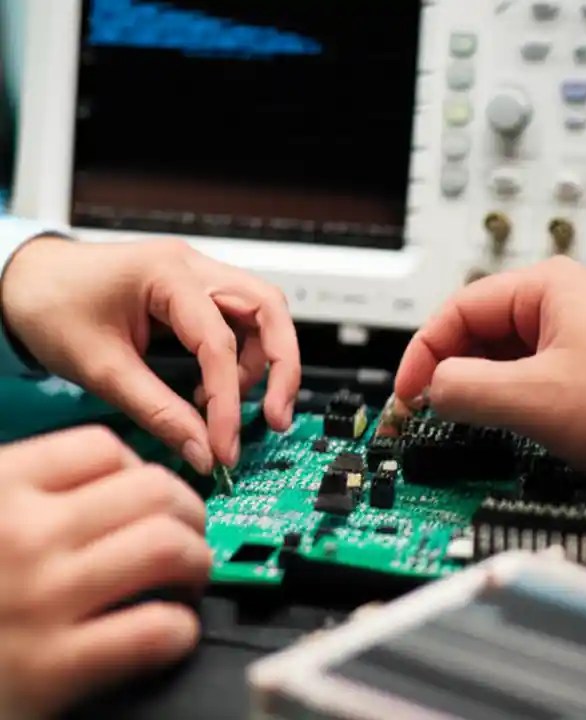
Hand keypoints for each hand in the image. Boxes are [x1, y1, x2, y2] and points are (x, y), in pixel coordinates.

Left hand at [0, 237, 300, 472]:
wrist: (22, 281)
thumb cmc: (50, 306)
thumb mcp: (101, 368)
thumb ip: (157, 411)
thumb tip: (200, 449)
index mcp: (167, 275)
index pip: (219, 344)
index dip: (228, 401)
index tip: (225, 444)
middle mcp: (193, 268)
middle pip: (270, 310)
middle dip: (281, 367)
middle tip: (277, 415)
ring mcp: (198, 277)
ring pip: (262, 316)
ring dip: (261, 365)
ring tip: (231, 407)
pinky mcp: (196, 294)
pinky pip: (240, 324)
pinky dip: (239, 359)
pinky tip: (216, 389)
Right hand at [0, 426, 209, 718]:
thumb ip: (29, 496)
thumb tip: (113, 485)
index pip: (103, 448)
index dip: (141, 471)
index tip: (145, 500)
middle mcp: (22, 535)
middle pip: (155, 490)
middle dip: (188, 514)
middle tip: (183, 540)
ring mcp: (41, 599)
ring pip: (169, 548)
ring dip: (195, 564)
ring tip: (182, 584)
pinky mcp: (54, 667)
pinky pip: (158, 628)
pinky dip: (180, 629)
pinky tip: (165, 634)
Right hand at [395, 257, 585, 482]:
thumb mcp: (536, 398)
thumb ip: (468, 388)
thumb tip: (432, 390)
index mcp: (548, 287)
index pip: (457, 309)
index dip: (423, 353)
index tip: (407, 394)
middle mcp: (561, 303)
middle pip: (477, 333)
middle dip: (450, 374)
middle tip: (426, 415)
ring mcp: (575, 335)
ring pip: (501, 359)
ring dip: (478, 391)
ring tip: (464, 424)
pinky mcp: (585, 367)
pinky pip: (526, 377)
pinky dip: (504, 401)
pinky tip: (499, 426)